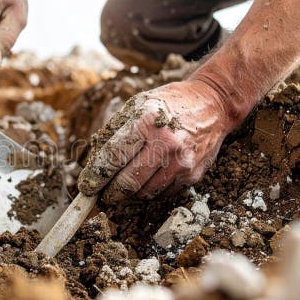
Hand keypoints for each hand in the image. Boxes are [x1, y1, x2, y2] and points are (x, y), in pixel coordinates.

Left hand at [77, 79, 233, 203]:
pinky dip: (149, 192)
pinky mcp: (192, 175)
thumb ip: (115, 132)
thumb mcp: (138, 105)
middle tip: (101, 194)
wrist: (213, 105)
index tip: (86, 186)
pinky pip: (162, 194)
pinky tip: (145, 182)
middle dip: (109, 193)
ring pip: (144, 193)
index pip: (113, 158)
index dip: (95, 176)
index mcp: (147, 122)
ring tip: (121, 189)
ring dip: (128, 195)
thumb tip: (95, 164)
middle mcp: (166, 143)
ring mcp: (182, 162)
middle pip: (127, 182)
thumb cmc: (169, 104)